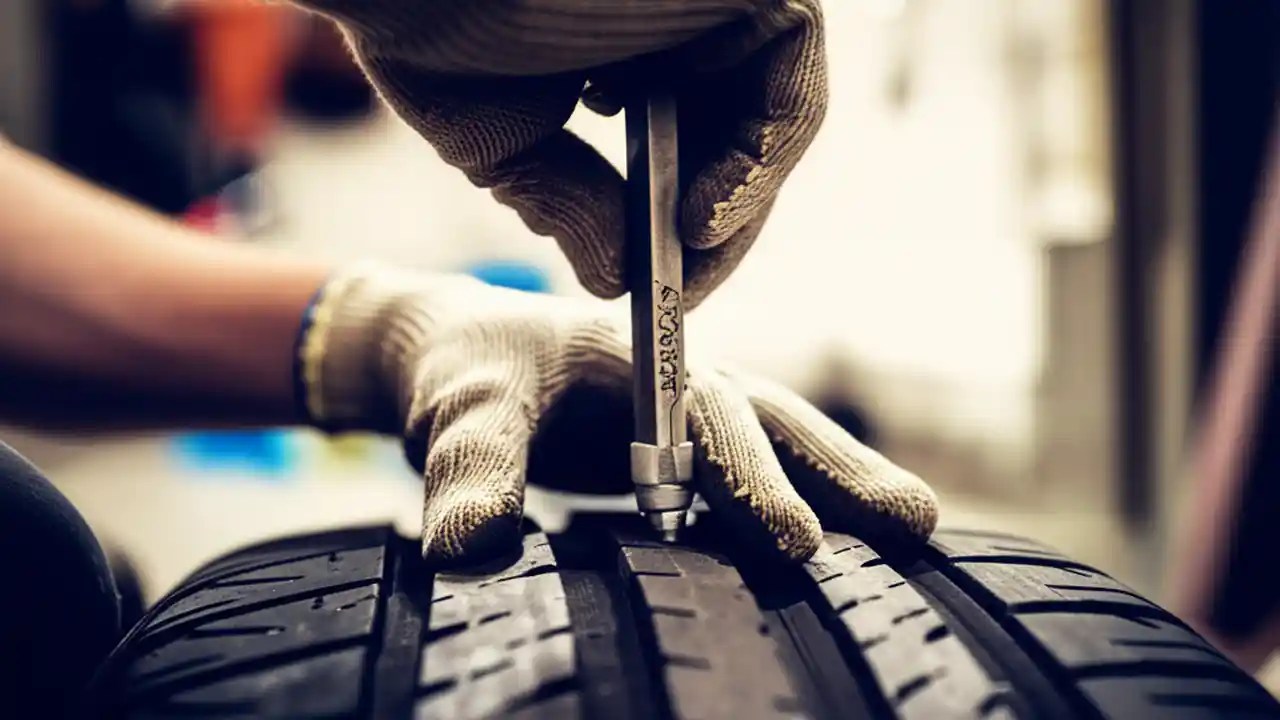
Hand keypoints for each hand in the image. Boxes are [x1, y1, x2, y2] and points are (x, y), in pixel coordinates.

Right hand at [290, 0, 827, 307]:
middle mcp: (684, 7)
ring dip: (738, 202)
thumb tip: (617, 279)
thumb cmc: (432, 29)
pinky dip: (760, 160)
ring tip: (685, 265)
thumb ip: (572, 204)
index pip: (699, 130)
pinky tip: (700, 220)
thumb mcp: (507, 143)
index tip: (669, 286)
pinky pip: (794, 78)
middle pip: (741, 125)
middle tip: (681, 293)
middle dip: (717, 220)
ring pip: (773, 110)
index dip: (693, 211)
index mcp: (635, 31)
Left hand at [300, 266, 936, 562]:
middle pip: (773, 421)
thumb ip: (470, 470)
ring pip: (781, 439)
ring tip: (919, 530)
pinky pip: (759, 465)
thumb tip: (475, 550)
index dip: (751, 476)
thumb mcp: (456, 410)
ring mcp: (691, 412)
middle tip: (914, 527)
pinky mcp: (687, 448)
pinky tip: (847, 539)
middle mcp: (679, 380)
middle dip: (841, 473)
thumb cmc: (461, 367)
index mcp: (638, 357)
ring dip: (844, 481)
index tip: (793, 540)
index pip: (706, 415)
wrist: (457, 349)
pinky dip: (808, 494)